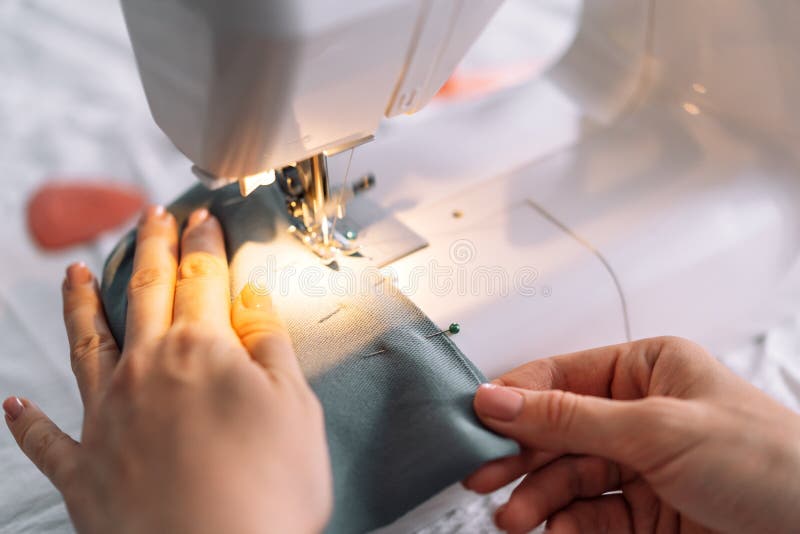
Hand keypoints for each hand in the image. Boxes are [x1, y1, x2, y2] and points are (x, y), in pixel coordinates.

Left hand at [3, 206, 330, 533]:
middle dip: (148, 248)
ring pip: (85, 344)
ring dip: (78, 304)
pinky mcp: (84, 470)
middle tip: (149, 218)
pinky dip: (26, 423)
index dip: (204, 243)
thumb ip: (268, 346)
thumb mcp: (294, 407)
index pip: (202, 278)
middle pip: (142, 292)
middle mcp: (144, 371)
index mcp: (200, 351)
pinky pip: (45, 440)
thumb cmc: (268, 492)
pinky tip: (12, 407)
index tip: (202, 218)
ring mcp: (106, 418)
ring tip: (72, 273)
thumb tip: (251, 301)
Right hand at [463, 337, 799, 532]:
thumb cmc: (773, 464)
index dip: (514, 398)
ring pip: (567, 477)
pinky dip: (566, 525)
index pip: (561, 376)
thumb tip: (498, 399)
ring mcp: (642, 468)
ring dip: (537, 498)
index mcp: (647, 371)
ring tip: (516, 517)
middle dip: (520, 456)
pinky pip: (589, 516)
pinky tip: (555, 531)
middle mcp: (640, 415)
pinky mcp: (646, 516)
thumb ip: (569, 418)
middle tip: (484, 476)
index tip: (474, 419)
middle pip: (556, 431)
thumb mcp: (658, 429)